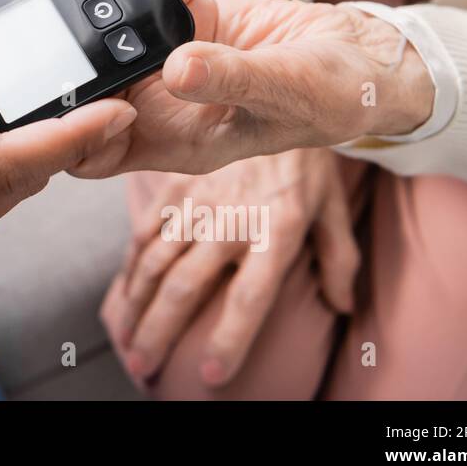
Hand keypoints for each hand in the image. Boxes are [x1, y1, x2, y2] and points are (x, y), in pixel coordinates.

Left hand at [43, 0, 434, 175]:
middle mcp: (164, 100)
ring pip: (123, 15)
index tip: (33, 76)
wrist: (371, 63)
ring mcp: (176, 56)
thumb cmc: (336, 98)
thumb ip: (231, 78)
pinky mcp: (195, 19)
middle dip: (68, 16)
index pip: (96, 146)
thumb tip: (175, 69)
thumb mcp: (283, 90)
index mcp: (174, 138)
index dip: (58, 123)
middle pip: (96, 64)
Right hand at [100, 149, 360, 387]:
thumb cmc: (308, 160)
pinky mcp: (176, 188)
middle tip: (144, 367)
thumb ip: (338, 258)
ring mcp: (197, 203)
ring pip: (157, 263)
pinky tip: (123, 296)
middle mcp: (231, 220)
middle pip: (187, 287)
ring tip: (127, 341)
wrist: (277, 93)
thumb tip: (343, 307)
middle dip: (161, 332)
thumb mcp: (331, 205)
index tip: (211, 373)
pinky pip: (145, 233)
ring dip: (137, 306)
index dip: (230, 338)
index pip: (250, 297)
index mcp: (275, 230)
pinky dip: (130, 268)